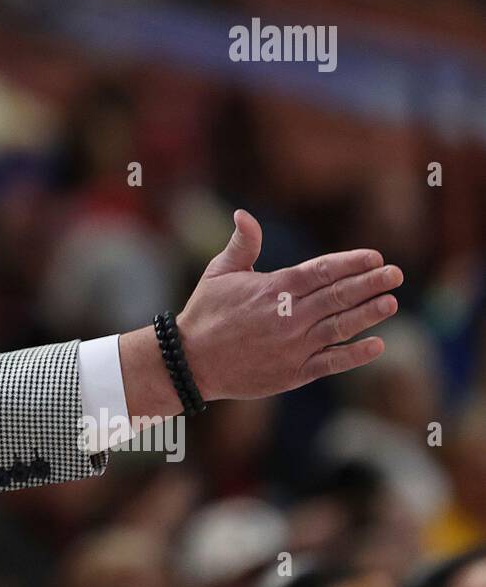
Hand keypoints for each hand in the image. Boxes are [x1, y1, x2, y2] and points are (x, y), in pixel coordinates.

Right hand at [176, 209, 401, 401]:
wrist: (191, 362)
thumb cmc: (206, 312)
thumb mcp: (218, 272)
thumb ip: (242, 244)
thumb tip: (244, 214)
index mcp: (273, 288)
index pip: (321, 271)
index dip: (350, 263)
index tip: (374, 257)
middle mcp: (288, 316)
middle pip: (337, 296)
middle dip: (369, 284)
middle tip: (396, 274)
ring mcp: (293, 346)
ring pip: (340, 327)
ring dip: (368, 314)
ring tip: (392, 302)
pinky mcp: (294, 372)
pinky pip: (331, 362)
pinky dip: (355, 354)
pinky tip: (377, 344)